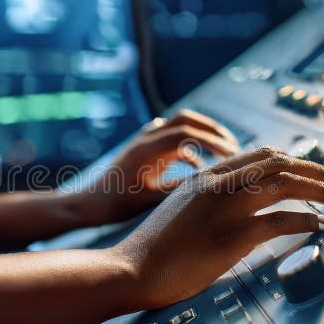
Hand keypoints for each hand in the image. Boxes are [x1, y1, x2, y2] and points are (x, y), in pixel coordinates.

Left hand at [77, 109, 240, 224]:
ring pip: (180, 125)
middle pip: (186, 119)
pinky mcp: (147, 149)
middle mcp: (146, 139)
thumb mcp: (149, 199)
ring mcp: (146, 141)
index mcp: (146, 148)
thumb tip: (210, 184)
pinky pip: (173, 139)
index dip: (212, 140)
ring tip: (223, 151)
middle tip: (233, 146)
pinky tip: (200, 166)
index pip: (186, 133)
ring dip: (203, 134)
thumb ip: (177, 189)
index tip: (231, 153)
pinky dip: (190, 146)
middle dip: (212, 129)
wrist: (90, 203)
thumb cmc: (115, 204)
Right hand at [110, 148, 323, 308]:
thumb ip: (209, 198)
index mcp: (206, 176)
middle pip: (279, 163)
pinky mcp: (234, 236)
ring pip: (286, 185)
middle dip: (315, 169)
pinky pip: (282, 221)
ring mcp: (226, 208)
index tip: (313, 170)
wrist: (133, 268)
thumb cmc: (156, 247)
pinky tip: (320, 225)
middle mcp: (218, 184)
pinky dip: (307, 220)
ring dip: (320, 190)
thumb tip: (241, 203)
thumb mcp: (182, 208)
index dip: (294, 160)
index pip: (261, 155)